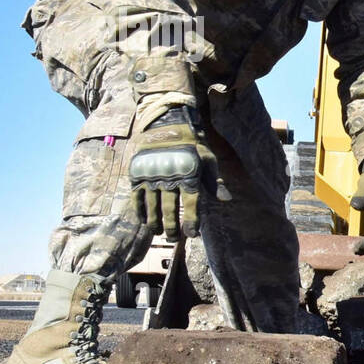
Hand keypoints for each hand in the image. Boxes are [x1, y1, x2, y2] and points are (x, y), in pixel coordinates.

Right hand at [128, 111, 227, 240]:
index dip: (191, 221)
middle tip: (174, 238)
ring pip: (152, 206)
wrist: (167, 125)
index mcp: (189, 174)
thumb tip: (226, 199)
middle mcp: (169, 176)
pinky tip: (144, 221)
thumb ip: (215, 181)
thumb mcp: (208, 160)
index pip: (191, 204)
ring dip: (155, 222)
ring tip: (159, 232)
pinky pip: (137, 197)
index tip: (192, 235)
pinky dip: (140, 211)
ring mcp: (151, 175)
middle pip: (169, 209)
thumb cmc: (193, 146)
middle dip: (172, 227)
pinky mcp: (137, 173)